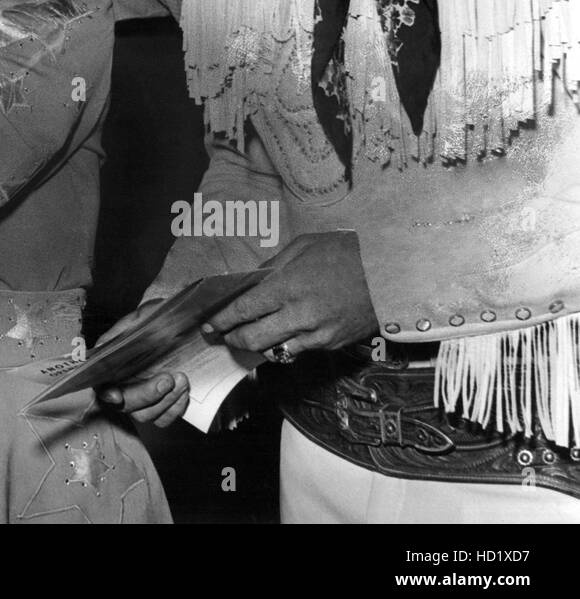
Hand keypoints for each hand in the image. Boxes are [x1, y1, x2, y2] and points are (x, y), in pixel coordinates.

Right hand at [93, 301, 190, 427]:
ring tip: (181, 380)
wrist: (178, 326)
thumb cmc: (154, 321)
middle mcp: (124, 387)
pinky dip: (175, 409)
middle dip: (147, 394)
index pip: (102, 386)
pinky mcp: (161, 406)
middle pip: (128, 405)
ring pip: (147, 415)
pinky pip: (165, 419)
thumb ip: (120, 333)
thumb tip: (101, 347)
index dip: (107, 394)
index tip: (116, 396)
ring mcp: (143, 400)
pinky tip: (184, 392)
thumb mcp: (138, 319)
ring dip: (165, 401)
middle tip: (167, 379)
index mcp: (112, 367)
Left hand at [202, 231, 378, 358]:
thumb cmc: (345, 252)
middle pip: (253, 338)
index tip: (209, 325)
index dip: (221, 321)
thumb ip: (272, 266)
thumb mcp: (303, 247)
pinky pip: (300, 350)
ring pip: (275, 350)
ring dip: (257, 346)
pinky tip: (280, 337)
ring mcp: (317, 334)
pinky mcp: (332, 344)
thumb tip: (251, 281)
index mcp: (287, 286)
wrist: (391, 273)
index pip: (243, 310)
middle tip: (223, 337)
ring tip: (247, 338)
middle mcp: (299, 315)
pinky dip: (285, 346)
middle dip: (233, 340)